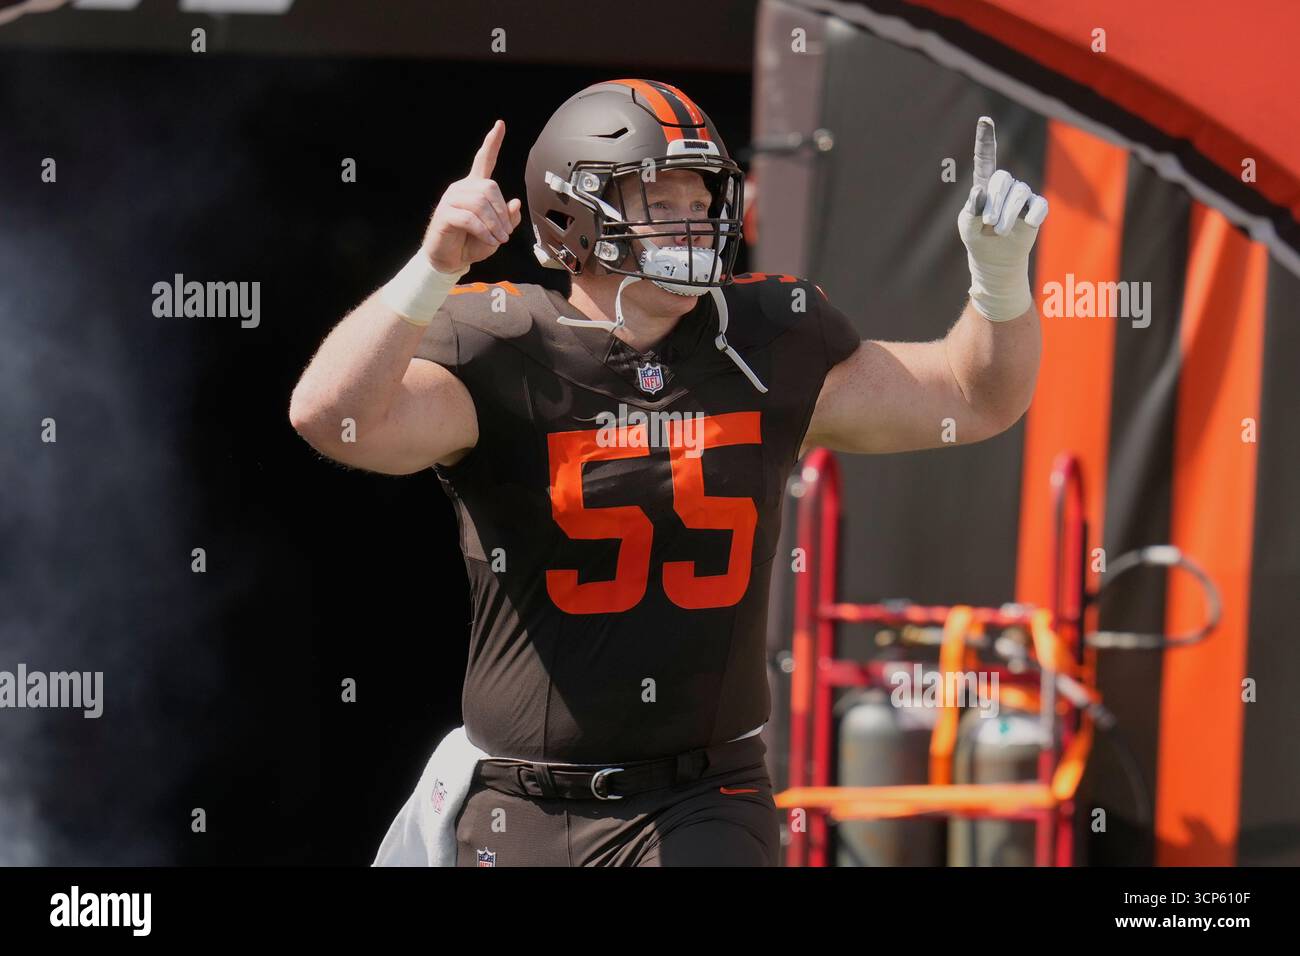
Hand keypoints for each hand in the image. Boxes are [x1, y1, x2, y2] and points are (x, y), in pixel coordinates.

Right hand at [422, 120, 523, 273]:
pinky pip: (470, 219)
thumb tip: (515, 203)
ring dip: (495, 224)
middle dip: (502, 212)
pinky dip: (484, 231)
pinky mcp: (445, 214)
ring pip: (480, 203)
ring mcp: (451, 200)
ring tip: (499, 239)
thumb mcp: (497, 233)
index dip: (492, 143)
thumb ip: (508, 219)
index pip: (484, 160)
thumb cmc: (471, 244)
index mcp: (475, 188)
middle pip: (489, 188)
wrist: (449, 260)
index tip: (500, 125)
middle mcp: (462, 189)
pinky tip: (489, 240)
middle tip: (506, 233)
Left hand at [957, 116, 1048, 320]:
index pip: (986, 157)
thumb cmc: (977, 239)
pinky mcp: (1036, 210)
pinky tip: (1025, 224)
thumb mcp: (967, 227)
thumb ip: (970, 210)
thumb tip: (980, 192)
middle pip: (1003, 178)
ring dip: (1008, 213)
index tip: (985, 120)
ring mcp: (1022, 196)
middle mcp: (1005, 186)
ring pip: (1020, 192)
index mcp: (985, 185)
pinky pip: (1038, 206)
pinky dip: (1030, 216)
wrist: (994, 261)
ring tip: (999, 230)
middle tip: (989, 223)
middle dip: (995, 202)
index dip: (986, 139)